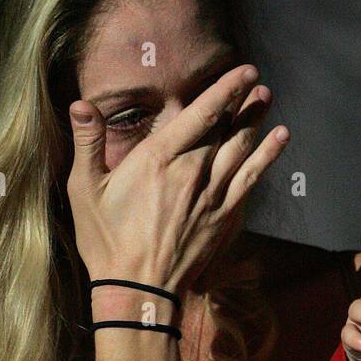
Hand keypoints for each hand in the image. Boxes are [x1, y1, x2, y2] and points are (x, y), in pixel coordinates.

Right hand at [65, 63, 288, 295]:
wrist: (138, 290)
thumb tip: (80, 104)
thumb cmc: (107, 241)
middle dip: (243, 102)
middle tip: (258, 81)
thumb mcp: (84, 190)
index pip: (200, 113)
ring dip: (257, 122)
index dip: (225, 89)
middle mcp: (192, 172)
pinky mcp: (222, 217)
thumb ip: (87, 143)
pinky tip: (280, 139)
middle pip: (225, 128)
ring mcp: (211, 195)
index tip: (243, 70)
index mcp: (159, 158)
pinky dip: (267, 157)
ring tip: (267, 99)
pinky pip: (251, 179)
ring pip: (242, 149)